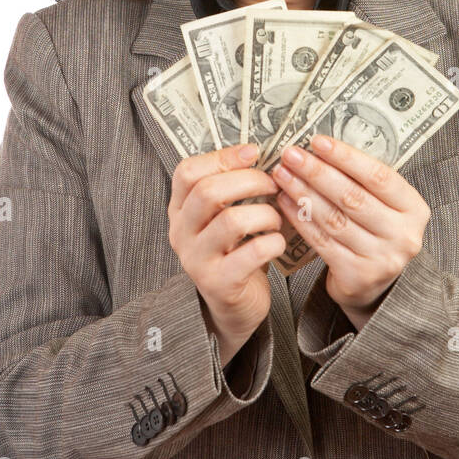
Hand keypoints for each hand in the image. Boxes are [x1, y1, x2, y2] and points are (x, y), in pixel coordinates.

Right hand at [168, 143, 286, 365]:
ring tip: (276, 219)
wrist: (232, 307)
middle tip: (274, 184)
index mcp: (180, 210)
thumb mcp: (221, 218)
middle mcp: (181, 233)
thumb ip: (230, 189)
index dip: (222, 156)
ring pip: (231, 221)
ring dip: (265, 214)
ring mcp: (197, 260)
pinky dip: (273, 242)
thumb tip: (259, 151)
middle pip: (208, 191)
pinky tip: (278, 243)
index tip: (254, 152)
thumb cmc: (234, 253)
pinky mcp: (219, 283)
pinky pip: (251, 253)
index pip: (187, 171)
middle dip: (250, 181)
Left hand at [269, 134, 429, 328]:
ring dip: (303, 193)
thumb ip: (364, 182)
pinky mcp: (357, 276)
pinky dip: (300, 219)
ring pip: (334, 219)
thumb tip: (321, 148)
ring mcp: (381, 258)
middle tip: (291, 155)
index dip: (346, 157)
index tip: (317, 141)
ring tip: (282, 175)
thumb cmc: (375, 232)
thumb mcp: (385, 206)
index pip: (379, 176)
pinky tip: (285, 202)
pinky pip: (322, 241)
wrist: (377, 285)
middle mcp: (403, 235)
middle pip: (353, 197)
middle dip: (317, 172)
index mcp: (414, 209)